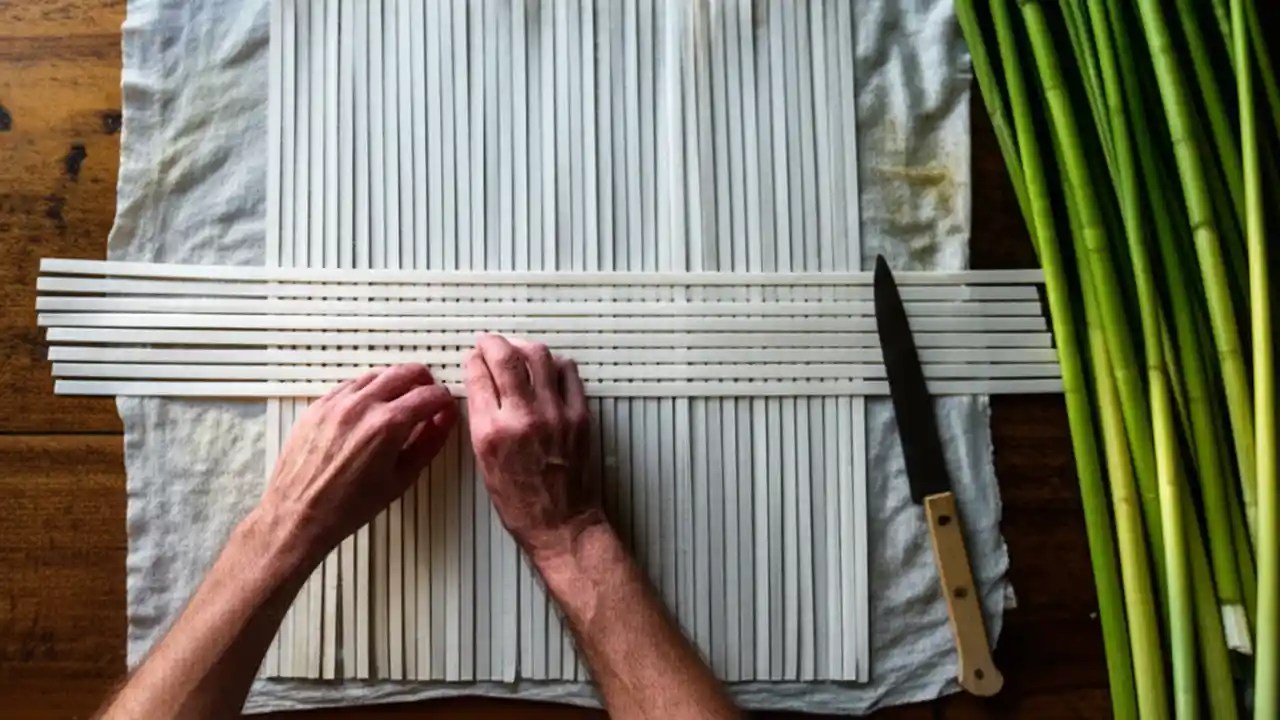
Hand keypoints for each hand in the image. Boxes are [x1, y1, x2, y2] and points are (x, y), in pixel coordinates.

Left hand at [262, 364, 456, 561]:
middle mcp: (362, 406)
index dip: (445, 401)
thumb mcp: (400, 480)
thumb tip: (443, 423)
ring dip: (396, 383)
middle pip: (406, 372)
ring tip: (400, 403)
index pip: (430, 395)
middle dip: (424, 382)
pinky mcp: (318, 406)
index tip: (445, 408)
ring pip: (378, 374)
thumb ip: (428, 444)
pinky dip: (367, 390)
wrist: (298, 515)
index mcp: (387, 426)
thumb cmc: (345, 507)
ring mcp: (336, 403)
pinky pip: (350, 385)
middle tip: (428, 399)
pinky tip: (370, 409)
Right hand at [465, 334, 604, 560]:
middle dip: (493, 343)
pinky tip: (548, 368)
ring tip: (517, 350)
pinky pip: (568, 374)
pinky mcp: (579, 416)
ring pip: (539, 356)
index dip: (474, 361)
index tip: (474, 358)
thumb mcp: (484, 462)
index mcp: (491, 432)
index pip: (479, 377)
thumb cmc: (520, 502)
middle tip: (490, 343)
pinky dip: (555, 364)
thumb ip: (482, 421)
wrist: (560, 523)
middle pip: (506, 357)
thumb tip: (482, 387)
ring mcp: (555, 414)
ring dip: (523, 347)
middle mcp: (522, 418)